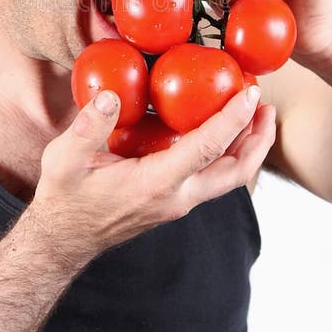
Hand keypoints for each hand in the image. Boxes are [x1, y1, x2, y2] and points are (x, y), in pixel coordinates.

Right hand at [31, 86, 274, 268]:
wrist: (66, 238)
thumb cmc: (66, 198)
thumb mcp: (64, 159)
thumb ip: (87, 127)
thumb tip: (110, 95)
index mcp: (155, 184)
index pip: (207, 149)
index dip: (233, 119)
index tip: (251, 93)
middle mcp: (177, 197)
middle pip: (237, 172)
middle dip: (258, 139)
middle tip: (267, 106)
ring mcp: (179, 201)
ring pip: (230, 177)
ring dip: (249, 147)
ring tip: (256, 114)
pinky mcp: (176, 200)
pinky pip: (213, 176)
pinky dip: (228, 152)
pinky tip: (221, 129)